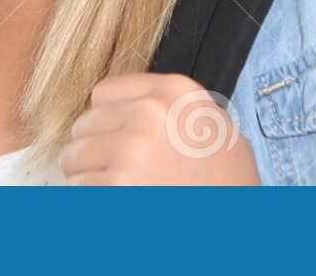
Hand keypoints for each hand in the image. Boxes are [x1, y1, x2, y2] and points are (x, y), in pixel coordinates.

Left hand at [59, 72, 260, 184]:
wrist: (240, 225)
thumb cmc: (229, 183)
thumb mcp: (213, 126)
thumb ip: (171, 109)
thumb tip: (126, 110)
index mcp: (175, 90)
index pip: (105, 92)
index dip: (107, 119)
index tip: (113, 136)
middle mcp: (150, 111)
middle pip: (86, 123)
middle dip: (93, 148)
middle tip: (112, 169)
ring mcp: (131, 148)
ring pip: (74, 155)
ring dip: (86, 174)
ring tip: (113, 189)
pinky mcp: (117, 184)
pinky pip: (79, 186)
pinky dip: (89, 199)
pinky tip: (114, 203)